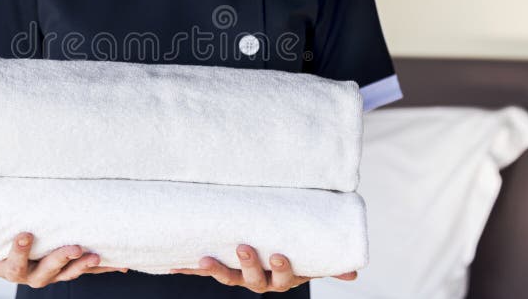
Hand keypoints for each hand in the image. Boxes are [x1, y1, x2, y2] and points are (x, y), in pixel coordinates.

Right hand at [0, 232, 127, 286]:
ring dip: (85, 265)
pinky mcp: (72, 269)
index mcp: (14, 270)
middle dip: (62, 260)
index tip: (26, 234)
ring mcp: (57, 274)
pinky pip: (89, 270)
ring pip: (71, 272)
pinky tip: (122, 264)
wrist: (20, 264)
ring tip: (96, 255)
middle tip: (74, 247)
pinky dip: (106, 267)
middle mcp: (37, 276)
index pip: (16, 263)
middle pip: (49, 272)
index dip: (21, 251)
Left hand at [169, 244, 356, 292]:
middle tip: (244, 247)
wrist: (270, 257)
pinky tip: (173, 263)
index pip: (284, 276)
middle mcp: (260, 281)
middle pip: (255, 280)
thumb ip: (330, 264)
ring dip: (217, 270)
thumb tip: (354, 272)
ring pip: (228, 277)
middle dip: (249, 265)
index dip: (282, 268)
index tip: (279, 254)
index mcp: (283, 277)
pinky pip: (205, 270)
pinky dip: (189, 266)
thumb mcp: (313, 259)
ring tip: (206, 258)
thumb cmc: (295, 253)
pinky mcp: (221, 269)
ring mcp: (239, 277)